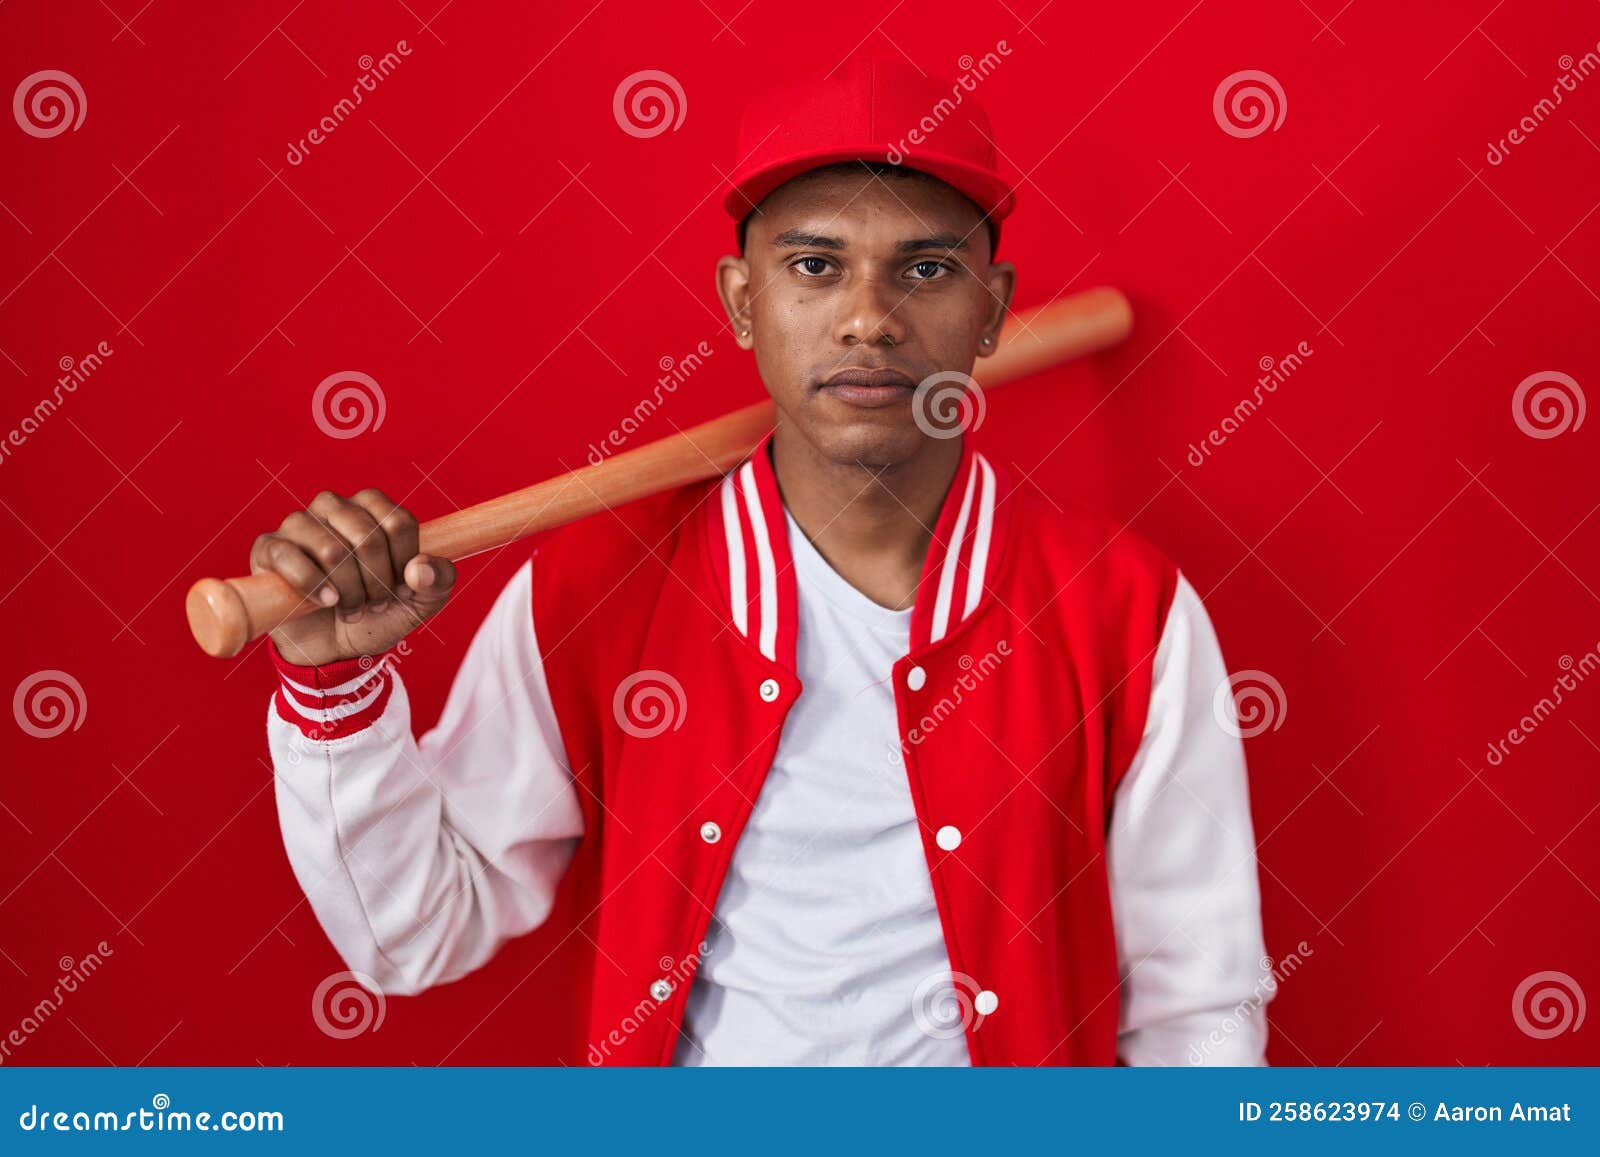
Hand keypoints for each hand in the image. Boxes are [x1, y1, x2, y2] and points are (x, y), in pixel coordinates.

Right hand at [250, 488, 454, 666]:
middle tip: (375, 604)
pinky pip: (288, 556)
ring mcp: (299, 524)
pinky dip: (312, 585)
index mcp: (372, 508)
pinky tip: (327, 601)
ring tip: (351, 608)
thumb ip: (438, 581)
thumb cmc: (378, 614)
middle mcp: (334, 507)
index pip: (398, 522)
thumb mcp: (421, 602)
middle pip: (367, 536)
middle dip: (377, 582)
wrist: (336, 647)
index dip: (405, 564)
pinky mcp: (269, 548)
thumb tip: (421, 569)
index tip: (403, 589)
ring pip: (331, 548)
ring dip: (348, 590)